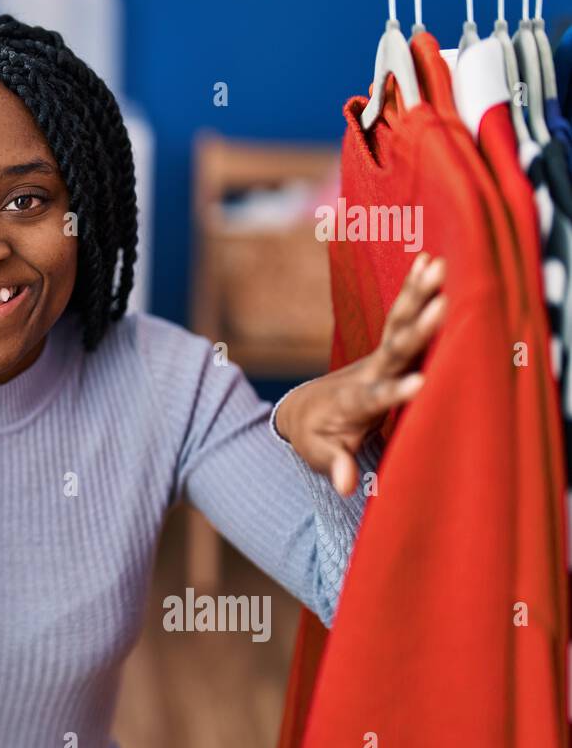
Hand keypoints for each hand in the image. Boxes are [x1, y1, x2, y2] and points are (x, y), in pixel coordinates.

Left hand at [275, 252, 446, 496]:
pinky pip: (402, 317)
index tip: (419, 384)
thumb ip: (333, 466)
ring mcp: (377, 358)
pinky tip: (431, 261)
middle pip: (393, 349)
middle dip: (418, 329)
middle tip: (443, 303)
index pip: (376, 396)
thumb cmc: (314, 437)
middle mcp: (367, 374)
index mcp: (352, 402)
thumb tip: (345, 485)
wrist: (304, 409)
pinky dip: (414, 291)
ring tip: (438, 265)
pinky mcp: (386, 350)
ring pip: (398, 324)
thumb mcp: (319, 456)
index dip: (395, 392)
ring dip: (417, 296)